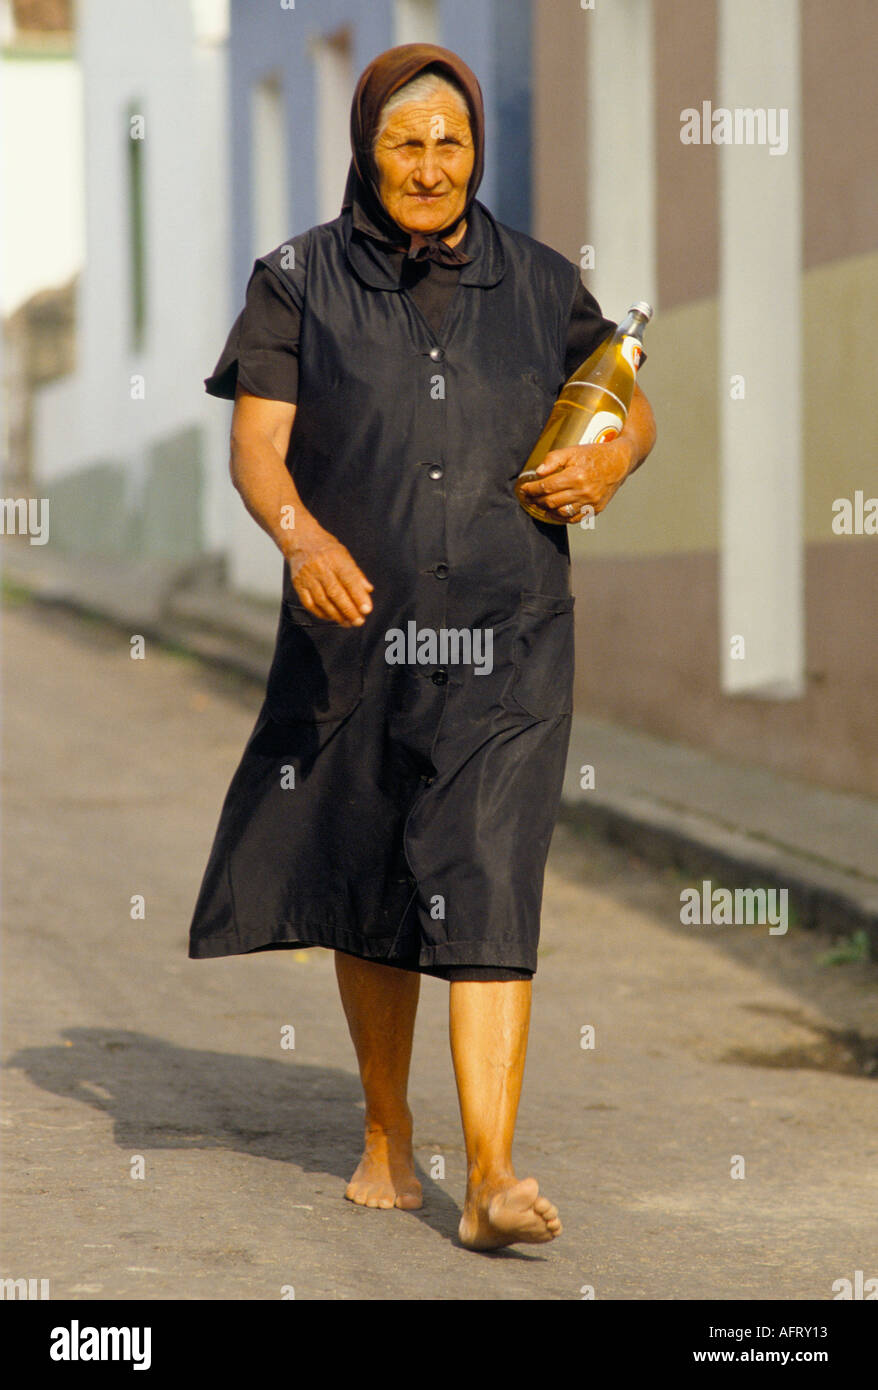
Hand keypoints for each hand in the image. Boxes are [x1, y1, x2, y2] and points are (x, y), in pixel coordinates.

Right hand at [286, 525, 373, 625]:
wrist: (300, 540)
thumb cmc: (327, 549)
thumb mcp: (345, 555)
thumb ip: (357, 574)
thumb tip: (368, 590)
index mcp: (335, 559)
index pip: (349, 579)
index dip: (358, 596)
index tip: (367, 609)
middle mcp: (321, 568)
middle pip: (336, 593)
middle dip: (349, 610)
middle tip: (359, 621)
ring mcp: (308, 577)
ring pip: (322, 601)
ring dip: (336, 615)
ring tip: (347, 623)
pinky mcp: (298, 584)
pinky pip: (309, 603)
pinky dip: (321, 613)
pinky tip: (331, 618)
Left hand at [518, 437, 633, 523]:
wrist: (619, 462)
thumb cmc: (595, 455)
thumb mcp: (572, 451)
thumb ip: (553, 459)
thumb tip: (538, 472)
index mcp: (575, 476)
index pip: (546, 487)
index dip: (531, 489)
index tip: (524, 489)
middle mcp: (583, 492)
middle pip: (551, 502)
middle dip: (536, 500)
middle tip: (528, 497)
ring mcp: (590, 503)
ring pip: (561, 513)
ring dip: (546, 510)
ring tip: (539, 504)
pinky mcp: (595, 509)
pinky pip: (574, 518)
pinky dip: (561, 517)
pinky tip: (553, 511)